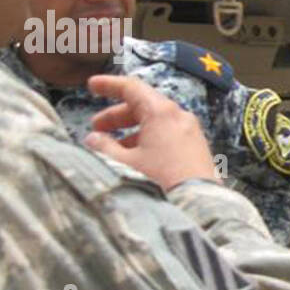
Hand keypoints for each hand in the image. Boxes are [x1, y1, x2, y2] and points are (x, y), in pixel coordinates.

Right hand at [83, 74, 218, 189]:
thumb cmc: (160, 181)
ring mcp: (190, 131)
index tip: (92, 85)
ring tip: (111, 147)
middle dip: (116, 116)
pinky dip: (148, 139)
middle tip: (96, 128)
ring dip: (131, 130)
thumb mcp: (126, 163)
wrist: (197, 204)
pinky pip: (168, 134)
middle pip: (143, 105)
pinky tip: (135, 157)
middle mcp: (179, 116)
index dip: (109, 85)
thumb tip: (93, 139)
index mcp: (161, 112)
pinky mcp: (196, 147)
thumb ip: (105, 148)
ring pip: (155, 122)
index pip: (131, 88)